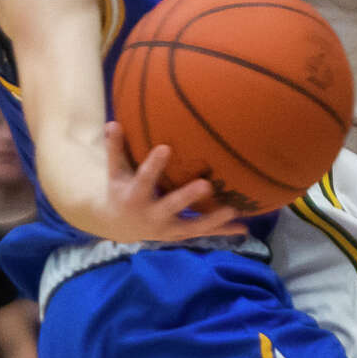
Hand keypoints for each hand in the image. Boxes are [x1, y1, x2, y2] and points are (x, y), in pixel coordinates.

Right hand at [98, 124, 248, 244]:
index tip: (165, 147)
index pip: (144, 178)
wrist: (119, 227)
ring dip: (213, 220)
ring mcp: (168, 228)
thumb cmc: (121, 190)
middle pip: (171, 205)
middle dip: (187, 197)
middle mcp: (152, 214)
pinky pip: (203, 233)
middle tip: (206, 184)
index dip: (154, 165)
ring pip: (192, 226)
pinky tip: (244, 228)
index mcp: (135, 196)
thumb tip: (112, 122)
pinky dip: (223, 231)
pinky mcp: (180, 234)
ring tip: (233, 210)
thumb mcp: (115, 172)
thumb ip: (115, 148)